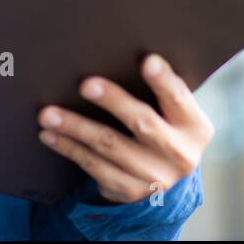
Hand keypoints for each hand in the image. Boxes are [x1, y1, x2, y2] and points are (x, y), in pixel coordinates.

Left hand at [37, 53, 213, 203]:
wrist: (168, 181)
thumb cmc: (166, 129)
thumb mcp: (176, 114)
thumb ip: (161, 92)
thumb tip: (120, 53)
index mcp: (194, 127)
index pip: (179, 98)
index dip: (163, 80)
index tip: (147, 61)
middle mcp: (178, 154)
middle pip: (142, 123)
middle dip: (113, 101)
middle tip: (85, 84)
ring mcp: (154, 177)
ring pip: (109, 146)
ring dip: (75, 128)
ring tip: (49, 114)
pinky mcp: (129, 190)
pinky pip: (93, 166)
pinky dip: (69, 148)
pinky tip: (50, 135)